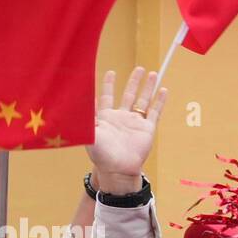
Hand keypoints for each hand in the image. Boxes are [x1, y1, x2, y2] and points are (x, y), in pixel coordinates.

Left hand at [88, 67, 167, 194]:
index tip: (111, 72)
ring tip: (153, 73)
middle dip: (134, 81)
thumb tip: (74, 99)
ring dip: (148, 87)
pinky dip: (159, 101)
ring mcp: (135, 123)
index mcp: (106, 117)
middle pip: (129, 94)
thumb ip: (84, 116)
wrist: (118, 169)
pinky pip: (155, 112)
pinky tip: (163, 90)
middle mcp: (121, 118)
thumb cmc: (100, 154)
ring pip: (143, 100)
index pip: (107, 96)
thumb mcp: (88, 132)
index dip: (108, 84)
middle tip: (139, 68)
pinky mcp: (147, 129)